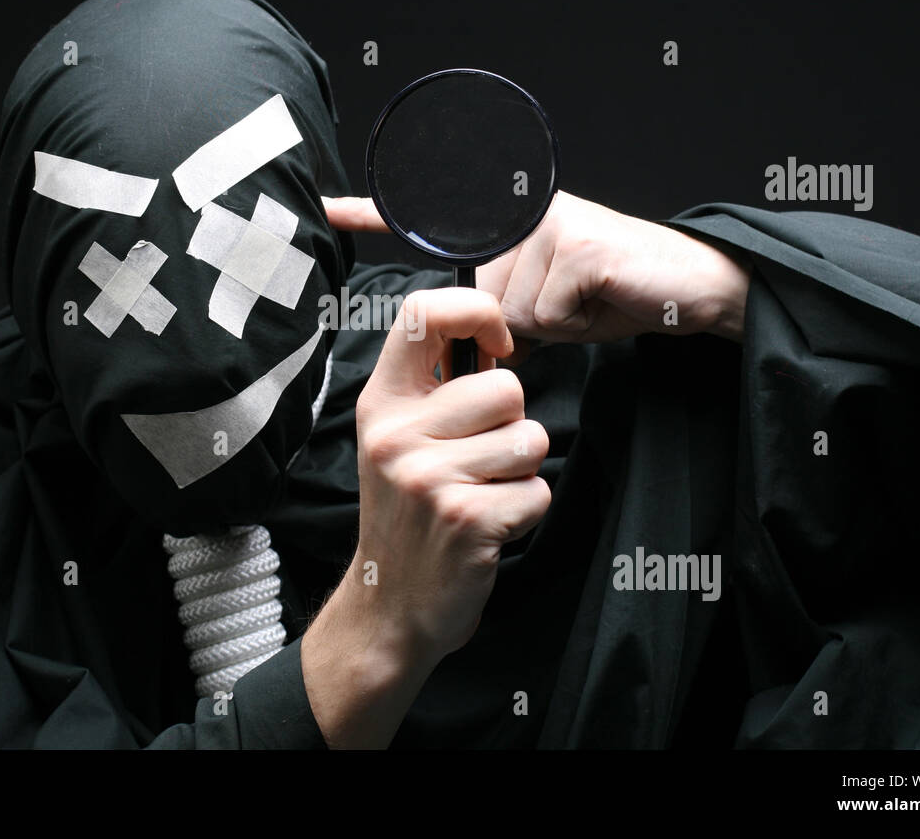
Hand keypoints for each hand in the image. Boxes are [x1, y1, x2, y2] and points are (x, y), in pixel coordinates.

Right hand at [301, 287, 549, 747]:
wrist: (389, 605)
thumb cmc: (407, 514)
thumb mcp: (397, 440)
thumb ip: (435, 388)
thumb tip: (494, 337)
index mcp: (382, 403)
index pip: (424, 313)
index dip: (477, 312)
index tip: (497, 346)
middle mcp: (398, 434)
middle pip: (506, 386)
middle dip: (512, 424)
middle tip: (478, 462)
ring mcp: (429, 478)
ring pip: (530, 438)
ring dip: (521, 470)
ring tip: (482, 493)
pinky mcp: (466, 519)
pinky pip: (537, 490)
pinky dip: (526, 511)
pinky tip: (490, 527)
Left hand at [323, 191, 750, 350]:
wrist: (687, 290)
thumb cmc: (613, 298)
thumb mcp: (544, 309)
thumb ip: (498, 316)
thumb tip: (462, 350)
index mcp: (508, 223)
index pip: (432, 215)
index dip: (373, 211)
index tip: (324, 208)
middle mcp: (521, 212)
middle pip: (476, 299)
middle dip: (516, 324)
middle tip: (570, 303)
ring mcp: (546, 222)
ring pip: (506, 312)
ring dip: (548, 327)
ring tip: (588, 301)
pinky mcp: (573, 243)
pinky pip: (540, 316)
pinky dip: (571, 324)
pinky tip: (600, 300)